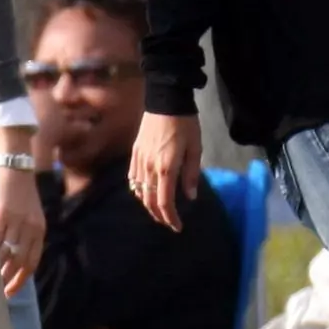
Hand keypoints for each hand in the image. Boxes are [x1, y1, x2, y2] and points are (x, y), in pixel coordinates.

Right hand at [0, 163, 44, 297]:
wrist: (15, 165)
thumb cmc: (18, 191)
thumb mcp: (28, 214)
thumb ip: (23, 234)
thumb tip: (11, 257)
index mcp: (39, 229)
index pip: (32, 260)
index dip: (22, 278)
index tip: (11, 292)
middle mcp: (30, 228)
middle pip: (20, 261)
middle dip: (9, 280)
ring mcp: (16, 221)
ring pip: (7, 253)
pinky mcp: (1, 214)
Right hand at [130, 109, 205, 230]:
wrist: (166, 101)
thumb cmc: (186, 124)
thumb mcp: (196, 149)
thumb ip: (191, 174)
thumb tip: (189, 197)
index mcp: (166, 168)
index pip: (165, 202)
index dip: (170, 218)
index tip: (178, 227)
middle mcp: (149, 168)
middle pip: (149, 201)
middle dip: (159, 216)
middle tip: (170, 223)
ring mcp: (139, 161)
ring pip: (139, 192)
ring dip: (148, 205)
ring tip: (159, 211)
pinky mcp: (134, 154)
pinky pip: (132, 179)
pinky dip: (138, 191)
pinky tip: (145, 193)